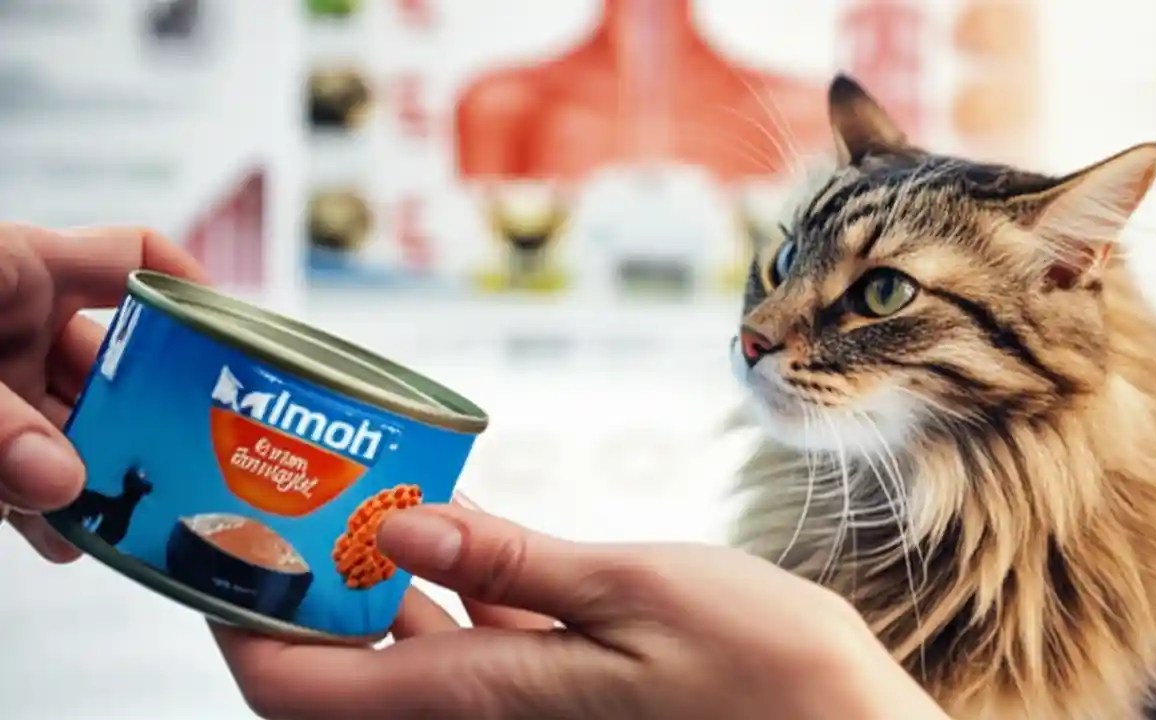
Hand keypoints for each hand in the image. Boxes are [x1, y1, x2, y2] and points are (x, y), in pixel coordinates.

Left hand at [0, 223, 205, 560]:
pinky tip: (59, 539)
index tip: (238, 349)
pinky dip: (42, 503)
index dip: (192, 292)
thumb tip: (64, 482)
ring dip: (96, 476)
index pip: (134, 259)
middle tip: (183, 467)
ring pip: (72, 424)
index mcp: (19, 271)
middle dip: (146, 419)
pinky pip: (24, 464)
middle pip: (117, 362)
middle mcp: (17, 322)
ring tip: (124, 524)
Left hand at [214, 503, 949, 719]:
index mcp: (476, 700)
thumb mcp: (631, 589)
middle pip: (329, 674)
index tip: (217, 542)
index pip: (295, 689)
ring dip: (360, 583)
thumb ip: (507, 561)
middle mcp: (478, 717)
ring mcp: (515, 705)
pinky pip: (463, 640)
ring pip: (396, 652)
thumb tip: (394, 526)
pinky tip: (447, 528)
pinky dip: (437, 587)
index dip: (235, 622)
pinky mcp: (553, 687)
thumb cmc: (758, 669)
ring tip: (350, 494)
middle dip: (290, 590)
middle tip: (282, 495)